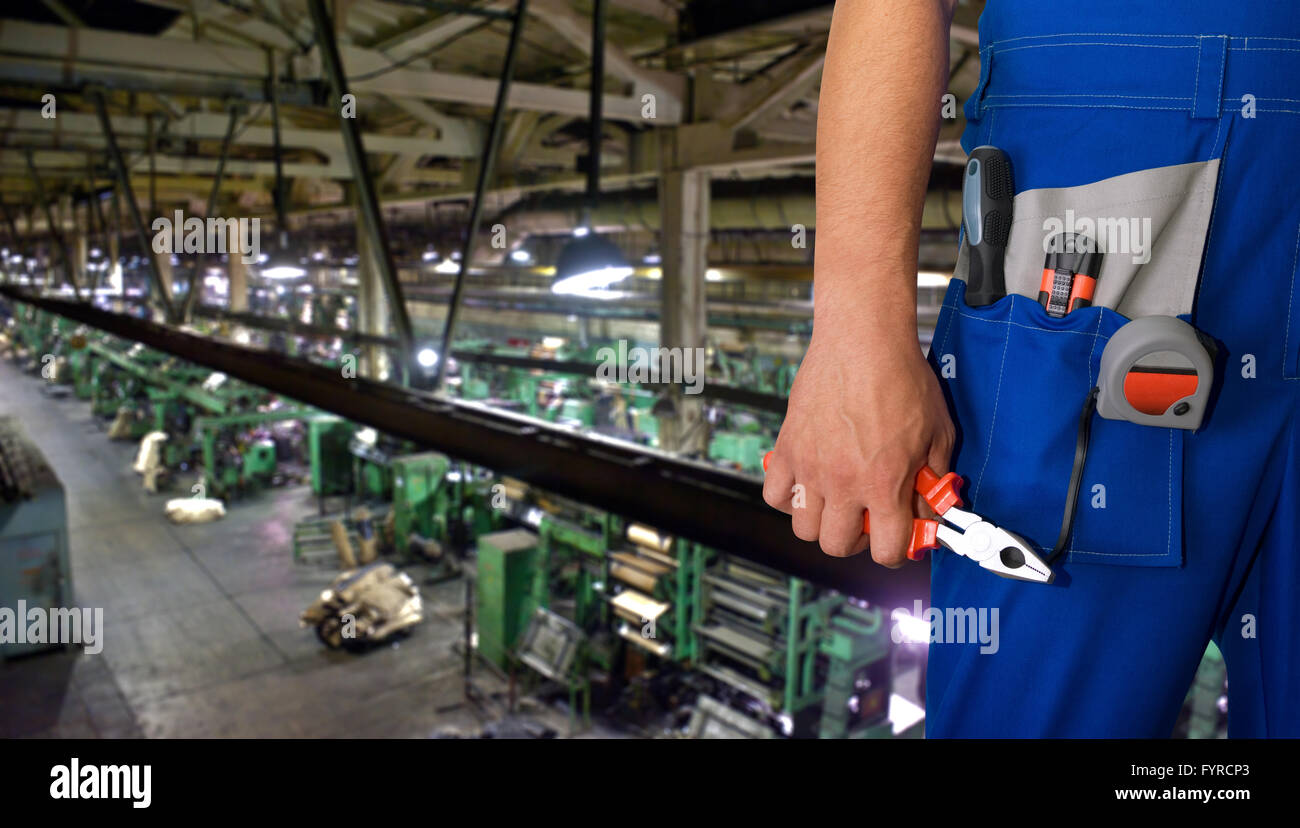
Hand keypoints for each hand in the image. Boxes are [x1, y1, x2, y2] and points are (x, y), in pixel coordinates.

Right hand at [763, 330, 954, 565]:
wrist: (863, 341)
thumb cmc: (902, 378)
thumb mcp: (938, 433)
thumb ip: (934, 479)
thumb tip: (929, 509)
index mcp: (884, 483)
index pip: (886, 551)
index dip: (894, 551)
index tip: (896, 537)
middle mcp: (844, 482)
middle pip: (836, 545)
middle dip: (856, 539)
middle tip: (866, 517)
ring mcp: (810, 467)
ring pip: (803, 528)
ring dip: (822, 522)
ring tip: (836, 500)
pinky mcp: (787, 448)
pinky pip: (774, 494)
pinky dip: (788, 497)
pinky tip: (807, 482)